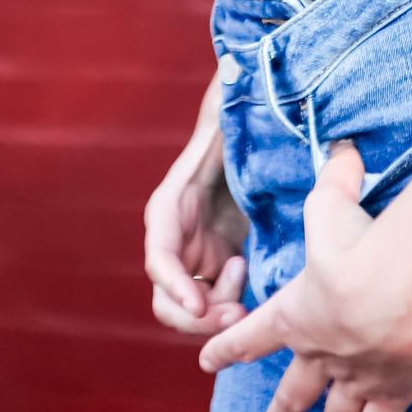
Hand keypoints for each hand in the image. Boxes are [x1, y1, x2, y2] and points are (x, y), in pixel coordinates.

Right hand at [144, 120, 250, 338]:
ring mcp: (196, 259)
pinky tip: (251, 273)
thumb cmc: (235, 128)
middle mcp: (174, 243)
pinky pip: (220, 302)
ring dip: (219, 314)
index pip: (160, 260)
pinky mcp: (219, 266)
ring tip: (246, 275)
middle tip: (238, 315)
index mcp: (167, 211)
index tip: (199, 306)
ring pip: (193, 312)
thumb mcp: (225, 130)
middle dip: (199, 319)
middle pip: (168, 302)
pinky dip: (235, 303)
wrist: (249, 136)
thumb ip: (221, 122)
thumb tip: (228, 92)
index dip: (175, 287)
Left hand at [198, 140, 411, 411]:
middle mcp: (319, 352)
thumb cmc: (356, 244)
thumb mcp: (333, 202)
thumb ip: (335, 177)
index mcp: (293, 313)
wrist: (395, 290)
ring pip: (337, 410)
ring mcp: (355, 377)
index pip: (251, 335)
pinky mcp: (393, 390)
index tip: (207, 360)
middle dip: (284, 408)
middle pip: (295, 390)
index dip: (227, 346)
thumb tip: (342, 147)